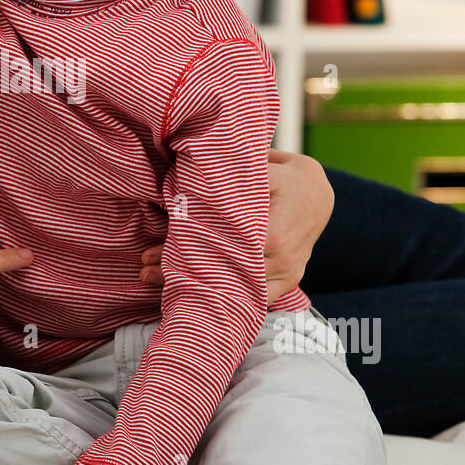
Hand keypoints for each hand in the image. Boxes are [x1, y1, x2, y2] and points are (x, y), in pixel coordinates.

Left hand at [139, 150, 333, 300]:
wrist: (321, 193)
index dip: (177, 254)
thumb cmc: (284, 174)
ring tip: (154, 280)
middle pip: (220, 272)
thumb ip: (229, 175)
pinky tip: (192, 294)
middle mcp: (280, 260)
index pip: (214, 251)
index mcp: (269, 233)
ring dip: (193, 285)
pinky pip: (254, 297)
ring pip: (233, 288)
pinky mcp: (288, 281)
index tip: (148, 253)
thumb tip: (189, 168)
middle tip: (143, 269)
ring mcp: (287, 274)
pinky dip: (223, 297)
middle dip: (177, 271)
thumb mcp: (260, 167)